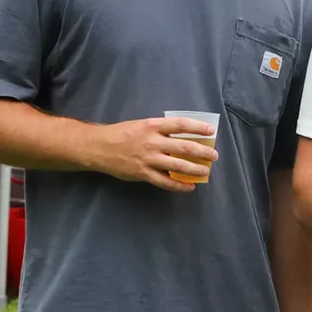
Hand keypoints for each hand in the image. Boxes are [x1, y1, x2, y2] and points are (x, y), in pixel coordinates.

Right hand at [89, 116, 219, 192]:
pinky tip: (189, 187)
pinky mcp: (143, 173)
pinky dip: (179, 185)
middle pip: (184, 147)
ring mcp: (148, 159)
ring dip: (195, 169)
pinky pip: (165, 182)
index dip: (198, 128)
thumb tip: (184, 135)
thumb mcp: (142, 124)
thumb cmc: (122, 133)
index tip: (211, 131)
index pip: (181, 125)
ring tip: (206, 171)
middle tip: (214, 156)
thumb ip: (161, 129)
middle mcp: (152, 141)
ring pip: (177, 165)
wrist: (98, 147)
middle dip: (202, 152)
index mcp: (153, 126)